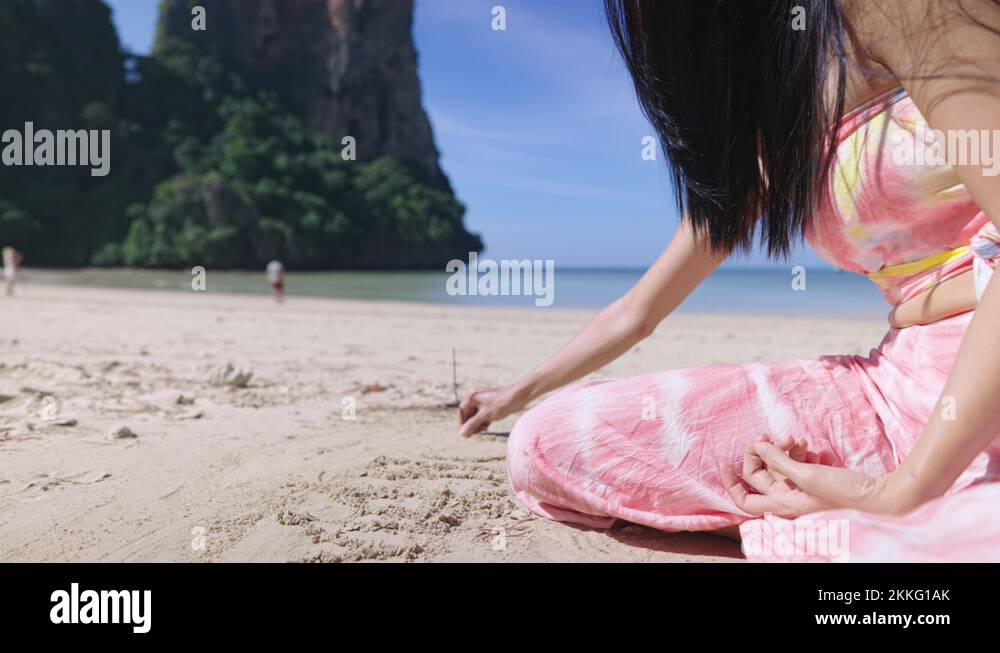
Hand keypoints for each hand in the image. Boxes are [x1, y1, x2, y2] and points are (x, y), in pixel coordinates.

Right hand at [457, 386, 524, 437]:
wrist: (518, 397)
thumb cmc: (501, 403)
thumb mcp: (485, 415)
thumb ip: (472, 424)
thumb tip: (462, 433)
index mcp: (472, 397)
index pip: (461, 411)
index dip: (462, 423)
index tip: (465, 432)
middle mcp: (476, 398)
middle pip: (468, 414)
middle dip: (470, 424)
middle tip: (474, 434)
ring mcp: (484, 402)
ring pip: (475, 416)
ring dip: (477, 424)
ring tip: (483, 430)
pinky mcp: (491, 406)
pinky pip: (482, 416)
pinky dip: (483, 422)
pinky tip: (486, 427)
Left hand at [719, 435, 914, 517]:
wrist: (881, 497)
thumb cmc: (845, 494)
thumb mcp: (808, 475)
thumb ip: (779, 461)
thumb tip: (757, 446)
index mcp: (783, 506)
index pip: (745, 501)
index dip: (731, 484)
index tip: (724, 463)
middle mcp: (789, 500)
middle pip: (760, 477)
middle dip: (759, 454)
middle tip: (764, 436)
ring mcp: (802, 491)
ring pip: (778, 468)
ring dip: (780, 450)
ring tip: (793, 439)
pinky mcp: (815, 481)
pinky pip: (796, 466)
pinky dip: (795, 453)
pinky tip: (804, 444)